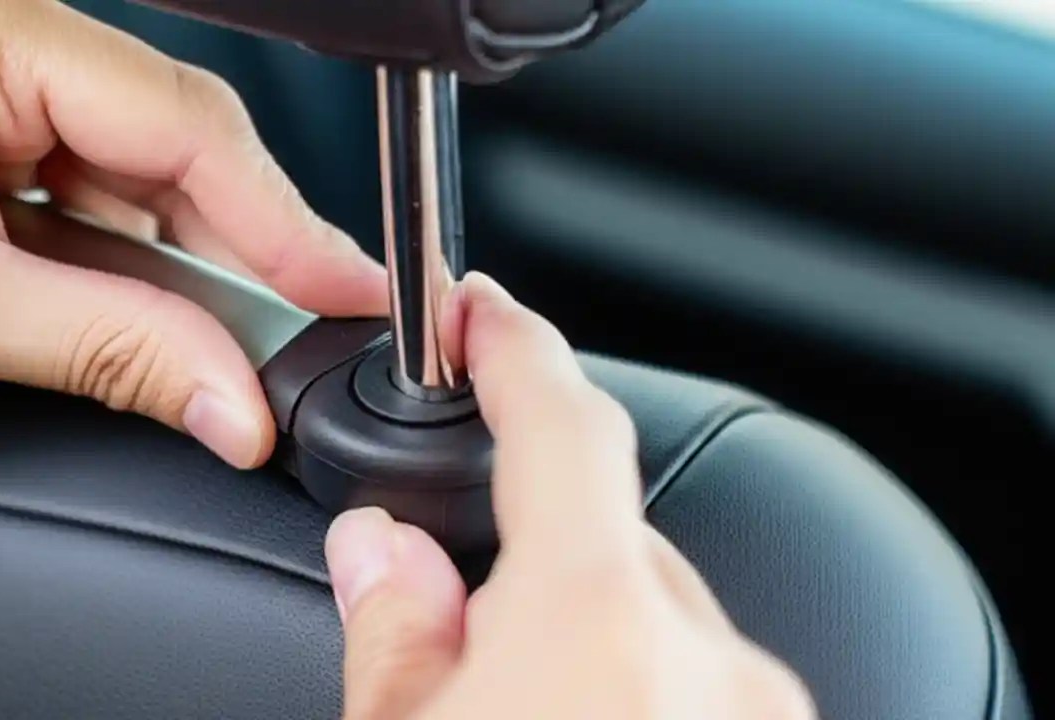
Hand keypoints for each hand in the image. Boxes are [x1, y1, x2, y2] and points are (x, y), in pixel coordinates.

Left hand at [0, 0, 385, 467]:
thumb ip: (106, 347)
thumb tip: (234, 400)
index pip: (177, 121)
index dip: (280, 221)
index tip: (353, 297)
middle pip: (163, 150)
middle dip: (237, 257)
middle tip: (298, 350)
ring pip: (123, 187)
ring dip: (178, 279)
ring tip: (224, 360)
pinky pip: (72, 209)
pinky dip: (118, 279)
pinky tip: (148, 332)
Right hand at [324, 274, 817, 718]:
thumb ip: (393, 633)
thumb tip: (382, 550)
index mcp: (594, 628)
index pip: (559, 430)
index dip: (515, 353)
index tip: (486, 315)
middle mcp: (707, 662)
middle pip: (611, 541)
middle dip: (538, 565)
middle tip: (467, 638)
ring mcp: (764, 711)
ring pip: (661, 622)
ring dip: (594, 644)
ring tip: (530, 713)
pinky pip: (707, 685)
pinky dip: (648, 695)